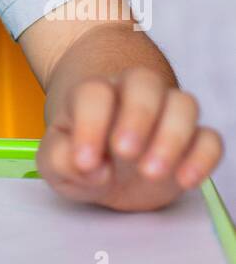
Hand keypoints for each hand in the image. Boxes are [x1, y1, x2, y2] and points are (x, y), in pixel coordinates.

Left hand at [36, 65, 224, 210]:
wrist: (104, 164)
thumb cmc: (78, 154)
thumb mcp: (55, 161)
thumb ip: (59, 159)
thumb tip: (93, 168)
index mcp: (93, 95)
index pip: (94, 92)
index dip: (90, 124)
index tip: (85, 161)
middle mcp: (133, 97)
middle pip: (144, 83)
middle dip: (137, 117)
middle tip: (125, 154)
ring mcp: (166, 117)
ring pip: (183, 103)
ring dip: (172, 137)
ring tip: (152, 173)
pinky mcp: (192, 144)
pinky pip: (210, 138)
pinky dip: (203, 157)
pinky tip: (184, 181)